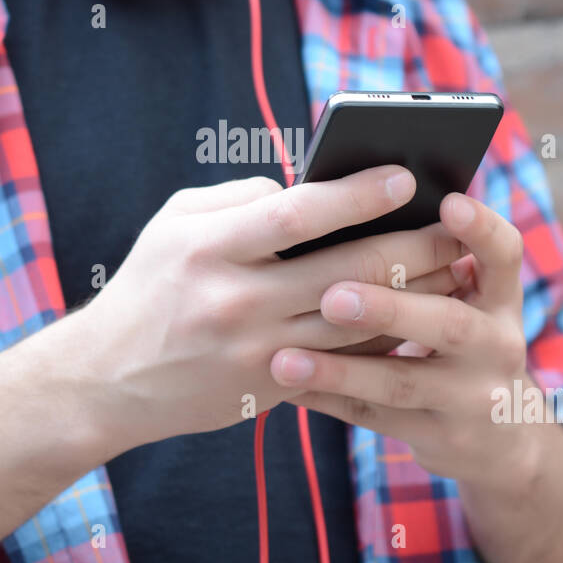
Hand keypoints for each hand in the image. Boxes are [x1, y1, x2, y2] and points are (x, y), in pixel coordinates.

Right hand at [65, 166, 465, 452]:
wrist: (109, 379)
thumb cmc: (149, 285)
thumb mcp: (174, 223)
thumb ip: (242, 198)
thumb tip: (310, 187)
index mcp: (211, 249)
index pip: (298, 215)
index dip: (356, 194)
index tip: (404, 175)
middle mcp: (237, 302)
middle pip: (347, 271)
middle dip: (410, 245)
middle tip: (454, 226)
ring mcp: (259, 351)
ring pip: (359, 322)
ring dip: (414, 295)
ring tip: (453, 269)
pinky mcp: (273, 387)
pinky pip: (345, 360)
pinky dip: (386, 337)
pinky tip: (418, 315)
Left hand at [269, 192, 538, 489]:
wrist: (499, 439)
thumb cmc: (460, 343)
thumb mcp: (468, 303)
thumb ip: (430, 267)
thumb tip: (347, 211)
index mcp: (500, 298)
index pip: (504, 254)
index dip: (482, 228)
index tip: (448, 202)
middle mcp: (497, 346)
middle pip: (449, 324)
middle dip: (390, 310)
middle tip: (332, 296)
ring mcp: (472, 400)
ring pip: (402, 383)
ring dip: (341, 370)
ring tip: (285, 358)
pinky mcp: (440, 438)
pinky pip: (373, 419)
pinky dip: (326, 400)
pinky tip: (282, 388)